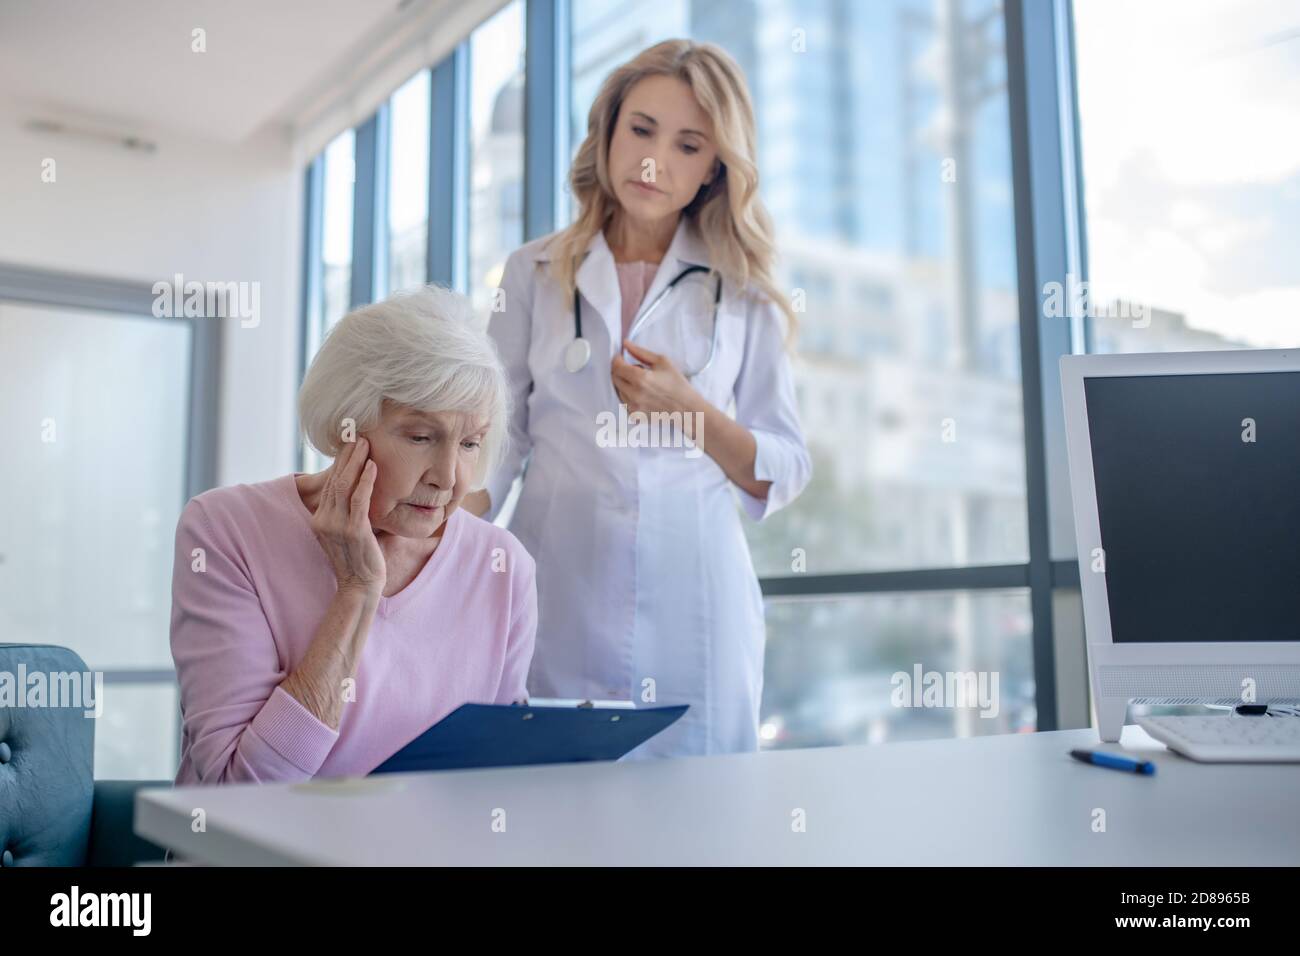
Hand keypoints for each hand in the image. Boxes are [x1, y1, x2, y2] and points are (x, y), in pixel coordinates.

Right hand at [310, 437, 385, 595]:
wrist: (360, 586)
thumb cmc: (359, 558)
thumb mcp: (347, 532)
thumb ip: (347, 512)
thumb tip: (358, 489)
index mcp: (320, 520)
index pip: (329, 484)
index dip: (339, 463)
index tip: (349, 444)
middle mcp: (324, 520)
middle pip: (334, 481)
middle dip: (347, 456)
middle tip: (358, 436)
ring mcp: (337, 526)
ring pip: (344, 486)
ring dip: (356, 462)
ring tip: (365, 444)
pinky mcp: (354, 531)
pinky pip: (359, 500)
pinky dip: (366, 481)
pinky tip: (374, 466)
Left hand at [611, 340, 698, 415]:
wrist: (686, 408)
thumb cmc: (677, 384)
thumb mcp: (662, 361)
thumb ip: (640, 352)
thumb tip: (625, 344)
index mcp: (640, 378)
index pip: (616, 366)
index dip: (617, 359)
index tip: (622, 357)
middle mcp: (634, 394)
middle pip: (615, 378)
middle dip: (620, 370)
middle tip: (634, 369)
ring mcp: (633, 407)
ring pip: (618, 390)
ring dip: (624, 383)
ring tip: (641, 382)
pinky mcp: (635, 415)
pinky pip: (623, 402)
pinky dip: (628, 395)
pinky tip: (641, 394)